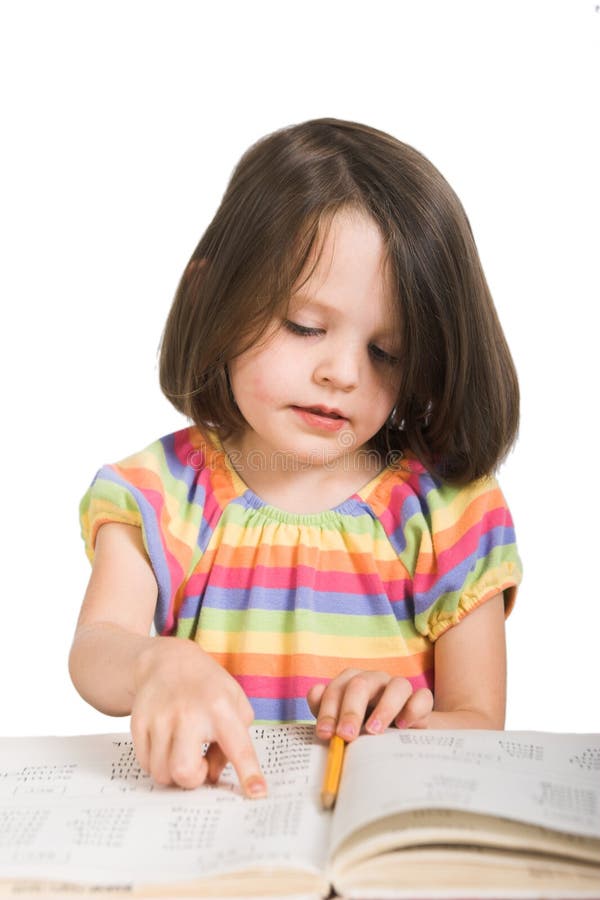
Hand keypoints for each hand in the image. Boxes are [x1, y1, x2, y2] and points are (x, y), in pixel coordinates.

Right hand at [130, 637, 266, 796]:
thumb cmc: (208, 687)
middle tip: (199, 765)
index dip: (249, 773)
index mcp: (221, 708)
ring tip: (182, 751)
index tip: (257, 793)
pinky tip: (167, 744)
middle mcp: (189, 713)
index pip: (238, 747)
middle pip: (184, 771)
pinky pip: (145, 763)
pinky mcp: (138, 722)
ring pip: (161, 772)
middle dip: (193, 779)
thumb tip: (214, 778)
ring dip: (173, 772)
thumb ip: (236, 741)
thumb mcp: (235, 703)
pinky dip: (157, 762)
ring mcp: (160, 717)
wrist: (168, 661)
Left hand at [307, 669, 433, 740]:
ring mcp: (399, 687)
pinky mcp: (421, 700)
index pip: (337, 689)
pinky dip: (413, 709)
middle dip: (351, 711)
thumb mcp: (342, 724)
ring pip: (396, 685)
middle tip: (346, 736)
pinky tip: (403, 726)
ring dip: (384, 708)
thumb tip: (314, 692)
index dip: (328, 711)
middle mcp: (375, 680)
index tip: (325, 734)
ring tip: (373, 731)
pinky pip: (422, 697)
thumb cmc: (362, 729)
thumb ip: (324, 710)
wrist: (398, 737)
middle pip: (361, 684)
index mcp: (351, 682)